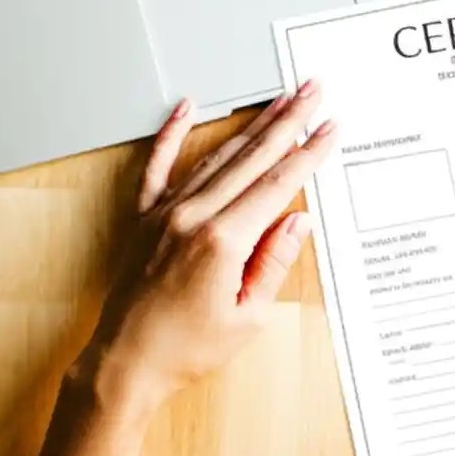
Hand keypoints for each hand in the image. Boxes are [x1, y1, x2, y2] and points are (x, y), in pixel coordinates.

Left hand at [40, 82, 335, 455]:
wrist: (125, 364)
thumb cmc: (185, 348)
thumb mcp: (248, 314)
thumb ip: (273, 263)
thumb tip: (297, 223)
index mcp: (223, 241)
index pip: (278, 185)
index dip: (308, 154)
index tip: (329, 130)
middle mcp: (193, 217)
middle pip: (252, 158)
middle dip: (288, 121)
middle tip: (311, 92)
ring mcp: (165, 213)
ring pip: (217, 156)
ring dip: (251, 126)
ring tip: (277, 101)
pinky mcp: (144, 218)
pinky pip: (158, 166)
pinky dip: (171, 134)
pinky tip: (186, 109)